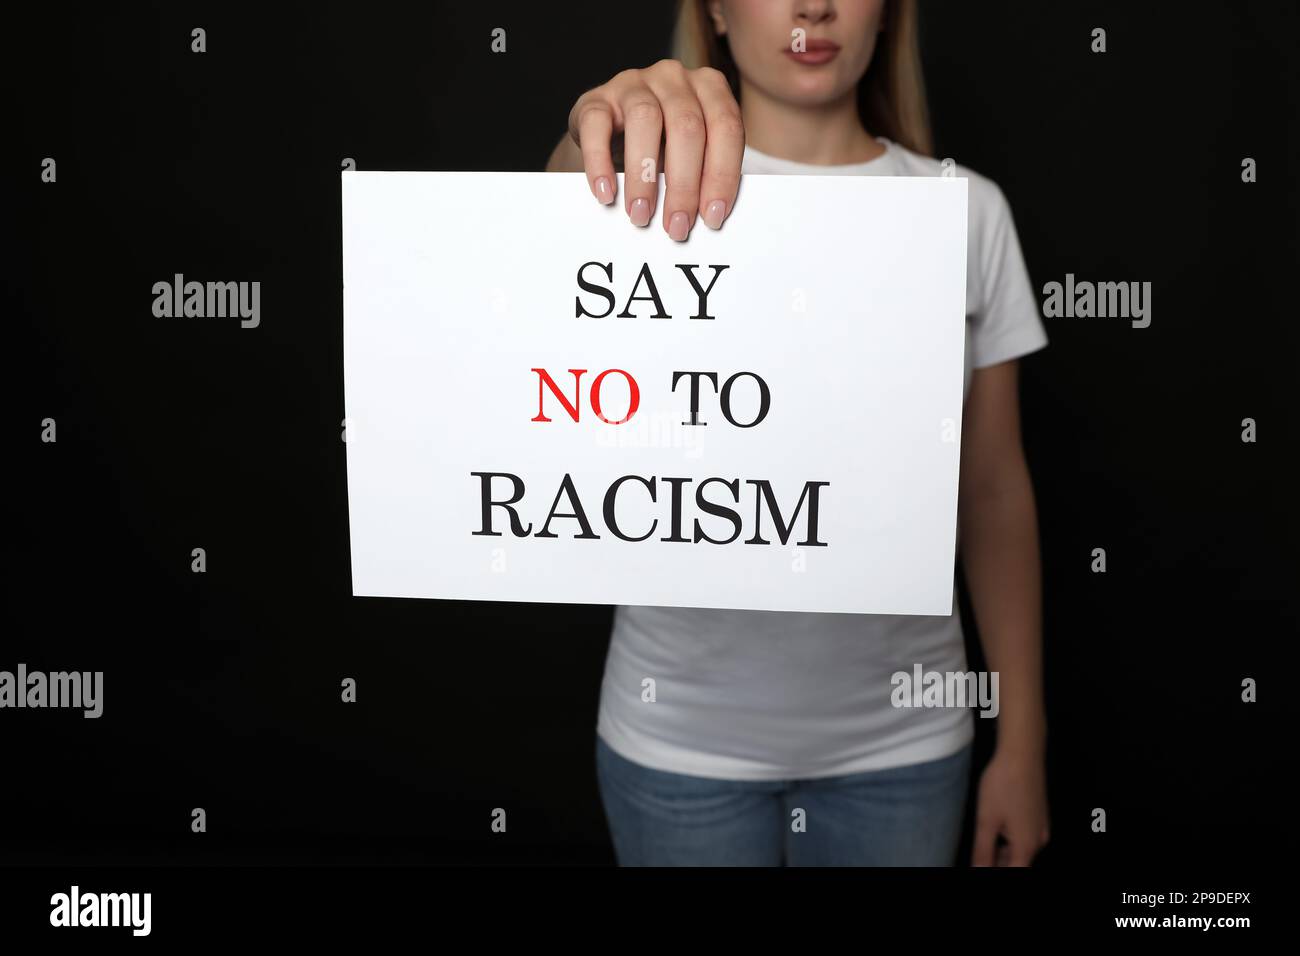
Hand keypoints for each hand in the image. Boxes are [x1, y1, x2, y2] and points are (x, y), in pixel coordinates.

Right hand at [567, 59, 744, 239]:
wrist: (611, 136)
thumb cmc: (662, 148)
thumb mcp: (692, 155)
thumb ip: (706, 174)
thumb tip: (710, 217)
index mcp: (710, 87)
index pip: (726, 127)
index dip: (722, 175)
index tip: (712, 217)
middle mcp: (674, 77)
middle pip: (687, 126)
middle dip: (684, 185)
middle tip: (676, 226)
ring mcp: (633, 83)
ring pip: (645, 120)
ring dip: (643, 175)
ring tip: (641, 214)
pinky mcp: (595, 99)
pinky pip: (597, 125)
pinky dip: (599, 163)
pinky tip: (605, 193)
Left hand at [971, 747, 1049, 865]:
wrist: (1023, 754)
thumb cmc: (1003, 785)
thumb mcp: (986, 820)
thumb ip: (983, 851)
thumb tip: (978, 869)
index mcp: (1027, 845)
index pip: (1014, 871)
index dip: (995, 870)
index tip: (981, 865)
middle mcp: (1039, 840)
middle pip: (1019, 862)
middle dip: (999, 864)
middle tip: (979, 858)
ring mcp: (1042, 826)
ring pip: (1022, 849)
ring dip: (1004, 853)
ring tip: (983, 846)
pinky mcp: (1040, 815)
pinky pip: (1026, 836)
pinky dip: (1011, 840)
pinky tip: (996, 829)